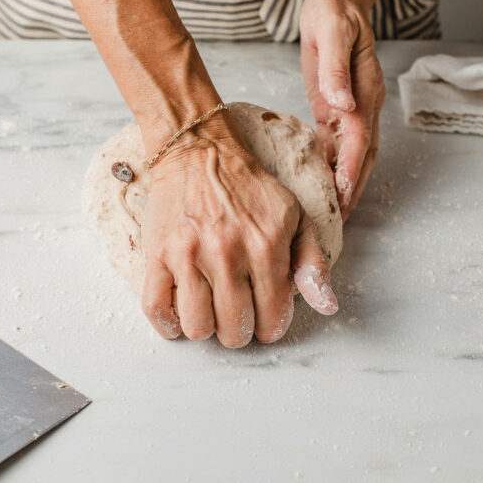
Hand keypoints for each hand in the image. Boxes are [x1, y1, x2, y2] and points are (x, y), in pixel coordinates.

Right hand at [141, 114, 337, 347]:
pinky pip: (155, 308)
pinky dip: (168, 324)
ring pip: (197, 326)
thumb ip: (313, 263)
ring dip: (206, 329)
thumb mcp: (294, 217)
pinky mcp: (158, 253)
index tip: (265, 323)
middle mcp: (227, 253)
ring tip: (210, 314)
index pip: (272, 317)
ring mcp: (188, 254)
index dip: (271, 328)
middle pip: (234, 330)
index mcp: (266, 246)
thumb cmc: (249, 187)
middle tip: (237, 317)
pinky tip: (179, 318)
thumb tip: (327, 307)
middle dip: (239, 332)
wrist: (200, 150)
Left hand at [300, 0, 385, 219]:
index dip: (353, 168)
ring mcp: (352, 111)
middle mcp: (363, 106)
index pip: (360, 137)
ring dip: (345, 185)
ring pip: (353, 156)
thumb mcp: (333, 33)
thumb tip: (341, 104)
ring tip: (332, 214)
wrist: (337, 0)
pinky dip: (333, 170)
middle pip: (363, 156)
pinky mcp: (337, 111)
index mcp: (365, 91)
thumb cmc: (333, 12)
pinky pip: (338, 147)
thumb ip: (336, 70)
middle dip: (353, 189)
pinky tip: (321, 187)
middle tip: (339, 219)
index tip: (344, 194)